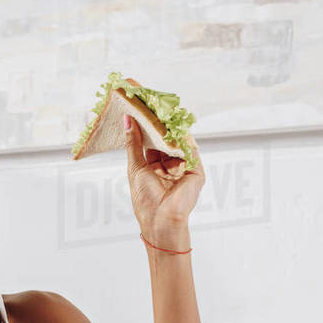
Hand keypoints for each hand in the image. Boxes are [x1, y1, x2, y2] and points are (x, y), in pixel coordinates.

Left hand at [123, 94, 204, 232]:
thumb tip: (126, 120)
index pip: (151, 142)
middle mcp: (169, 167)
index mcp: (153, 168)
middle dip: (160, 124)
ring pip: (179, 143)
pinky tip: (177, 126)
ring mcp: (183, 168)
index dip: (147, 127)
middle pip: (166, 141)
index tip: (142, 108)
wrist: (161, 219)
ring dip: (172, 128)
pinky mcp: (196, 171)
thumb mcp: (135, 166)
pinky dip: (185, 137)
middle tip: (154, 103)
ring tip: (165, 110)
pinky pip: (191, 150)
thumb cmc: (145, 199)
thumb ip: (133, 143)